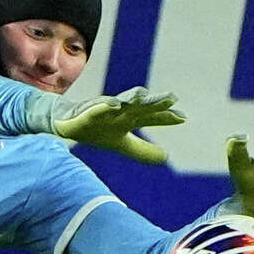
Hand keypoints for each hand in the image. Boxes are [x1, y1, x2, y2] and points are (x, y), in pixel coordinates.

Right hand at [50, 88, 183, 164]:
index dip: (166, 117)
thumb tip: (166, 158)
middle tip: (171, 97)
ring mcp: (106, 109)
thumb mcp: (123, 144)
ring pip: (121, 102)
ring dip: (132, 97)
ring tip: (142, 94)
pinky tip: (113, 104)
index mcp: (130, 118)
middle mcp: (121, 111)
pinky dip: (105, 105)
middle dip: (155, 102)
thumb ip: (143, 150)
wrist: (70, 124)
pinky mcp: (89, 111)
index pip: (152, 117)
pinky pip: (98, 107)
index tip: (182, 117)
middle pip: (141, 106)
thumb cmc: (99, 131)